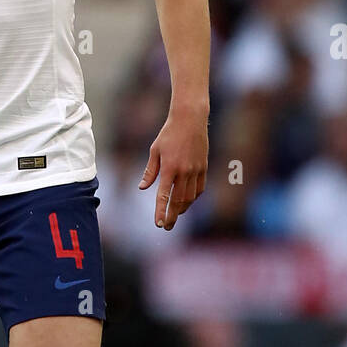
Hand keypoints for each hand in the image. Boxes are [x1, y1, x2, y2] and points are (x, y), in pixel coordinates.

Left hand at [138, 107, 207, 229]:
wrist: (190, 119)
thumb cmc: (169, 134)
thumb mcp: (154, 151)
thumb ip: (150, 171)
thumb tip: (143, 188)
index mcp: (169, 167)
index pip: (164, 195)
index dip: (161, 211)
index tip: (158, 223)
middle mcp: (184, 171)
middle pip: (179, 201)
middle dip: (172, 216)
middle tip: (167, 226)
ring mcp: (196, 170)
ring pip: (190, 197)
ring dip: (183, 209)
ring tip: (175, 215)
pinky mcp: (204, 167)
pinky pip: (200, 188)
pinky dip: (193, 198)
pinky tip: (187, 202)